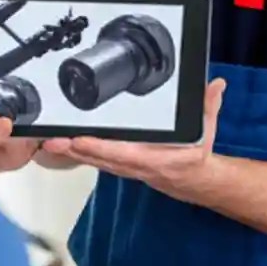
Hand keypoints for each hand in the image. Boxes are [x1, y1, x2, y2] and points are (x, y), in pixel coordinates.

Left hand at [43, 78, 226, 199]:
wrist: (193, 181)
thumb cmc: (195, 156)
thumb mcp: (207, 130)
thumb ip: (209, 105)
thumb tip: (217, 85)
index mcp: (157, 159)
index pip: (124, 153)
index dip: (100, 148)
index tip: (80, 139)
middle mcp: (137, 166)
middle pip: (100, 159)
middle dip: (74, 150)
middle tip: (52, 139)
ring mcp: (126, 169)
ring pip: (93, 162)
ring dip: (70, 153)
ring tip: (49, 141)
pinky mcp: (119, 166)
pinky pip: (95, 162)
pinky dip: (76, 154)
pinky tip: (61, 147)